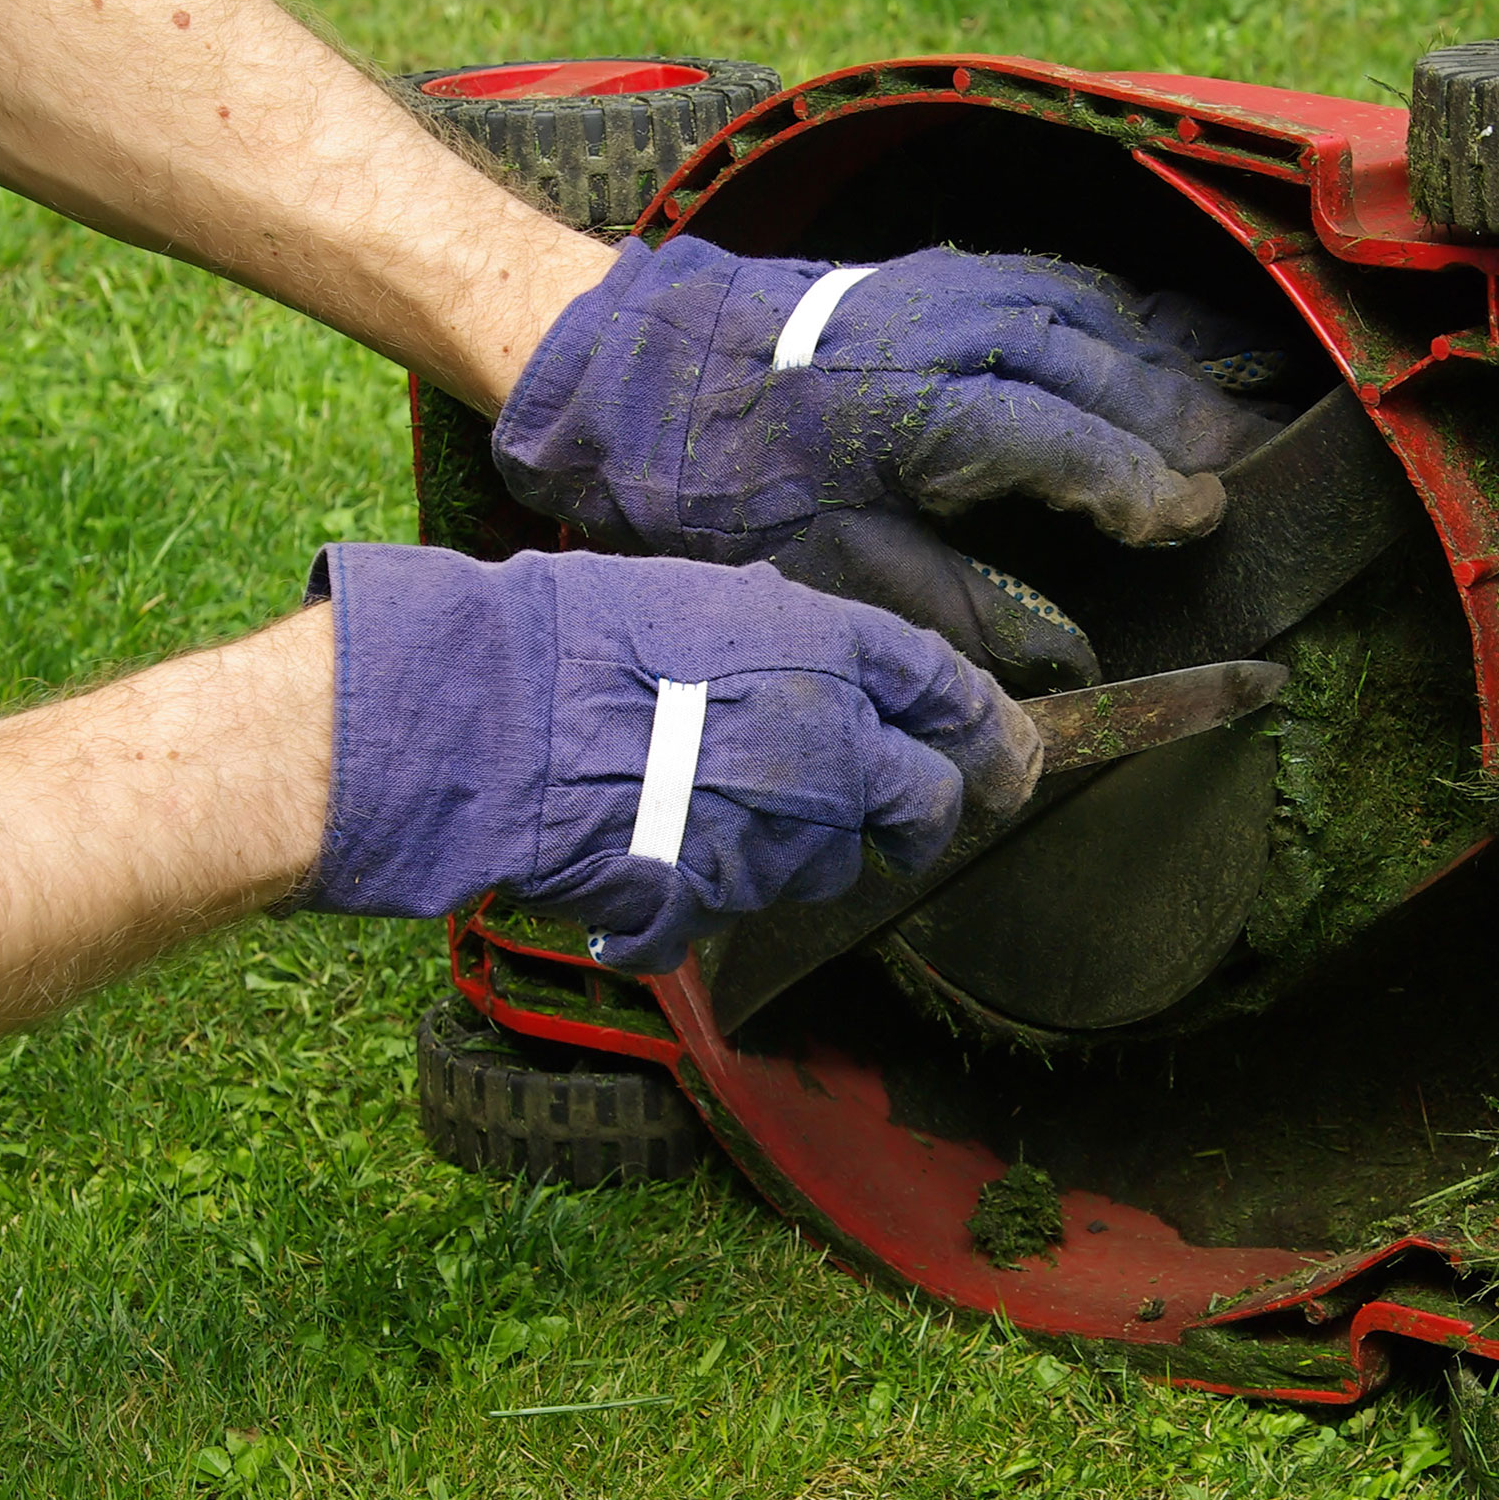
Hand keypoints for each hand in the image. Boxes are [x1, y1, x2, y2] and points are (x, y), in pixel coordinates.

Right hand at [297, 544, 1040, 972]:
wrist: (499, 718)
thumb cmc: (581, 636)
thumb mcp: (704, 597)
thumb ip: (784, 638)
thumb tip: (813, 658)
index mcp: (835, 652)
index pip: (952, 693)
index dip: (984, 726)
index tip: (999, 749)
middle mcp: (835, 745)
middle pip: (929, 801)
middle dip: (924, 813)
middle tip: (899, 817)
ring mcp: (786, 832)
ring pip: (836, 862)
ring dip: (802, 848)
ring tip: (721, 810)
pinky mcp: (728, 899)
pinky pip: (745, 902)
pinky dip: (717, 888)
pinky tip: (665, 853)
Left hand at [489, 236, 1285, 691]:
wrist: (617, 365)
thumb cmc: (708, 480)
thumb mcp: (819, 570)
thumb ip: (952, 609)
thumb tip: (1058, 661)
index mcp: (917, 411)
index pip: (1065, 442)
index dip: (1140, 483)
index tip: (1196, 519)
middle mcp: (942, 334)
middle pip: (1098, 362)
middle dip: (1184, 413)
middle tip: (1250, 463)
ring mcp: (937, 290)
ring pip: (1085, 310)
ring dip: (1164, 353)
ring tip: (1236, 393)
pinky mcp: (926, 274)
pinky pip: (1048, 278)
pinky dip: (1115, 307)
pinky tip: (1150, 332)